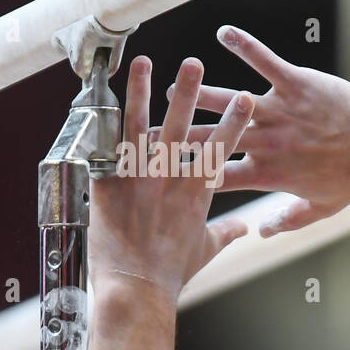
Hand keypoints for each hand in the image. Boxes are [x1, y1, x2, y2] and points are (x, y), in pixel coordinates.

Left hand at [90, 55, 253, 303]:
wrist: (138, 285)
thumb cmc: (173, 271)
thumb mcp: (205, 249)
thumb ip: (226, 233)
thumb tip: (247, 229)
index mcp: (198, 192)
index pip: (221, 148)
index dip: (234, 122)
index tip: (245, 99)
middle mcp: (170, 178)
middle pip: (184, 127)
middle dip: (190, 93)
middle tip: (194, 64)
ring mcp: (137, 178)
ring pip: (141, 126)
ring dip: (142, 92)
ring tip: (146, 63)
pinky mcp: (108, 182)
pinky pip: (104, 144)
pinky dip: (104, 119)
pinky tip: (103, 96)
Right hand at [157, 25, 349, 236]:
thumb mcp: (320, 208)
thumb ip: (288, 220)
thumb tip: (262, 232)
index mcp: (267, 174)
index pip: (215, 176)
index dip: (185, 174)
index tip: (162, 172)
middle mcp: (266, 143)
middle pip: (210, 138)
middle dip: (176, 131)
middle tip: (147, 124)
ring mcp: (279, 111)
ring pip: (228, 99)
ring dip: (197, 90)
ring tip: (173, 80)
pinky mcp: (295, 84)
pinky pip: (264, 60)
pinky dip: (243, 45)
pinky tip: (224, 32)